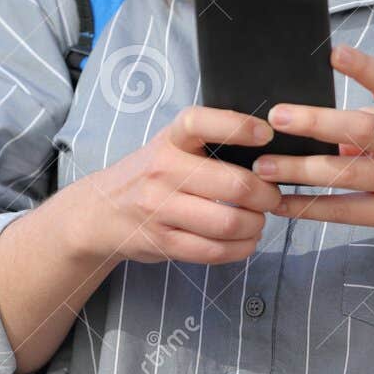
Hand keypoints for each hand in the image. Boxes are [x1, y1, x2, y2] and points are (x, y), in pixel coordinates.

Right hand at [72, 106, 281, 266]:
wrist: (101, 212)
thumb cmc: (149, 174)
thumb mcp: (169, 145)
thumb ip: (207, 142)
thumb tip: (266, 150)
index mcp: (169, 140)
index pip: (201, 123)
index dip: (238, 126)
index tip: (267, 135)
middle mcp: (163, 171)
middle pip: (234, 184)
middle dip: (266, 195)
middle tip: (272, 197)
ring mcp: (160, 209)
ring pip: (228, 222)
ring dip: (256, 225)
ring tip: (259, 220)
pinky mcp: (163, 243)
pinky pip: (213, 251)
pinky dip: (241, 248)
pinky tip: (246, 240)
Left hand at [252, 44, 373, 248]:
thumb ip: (367, 122)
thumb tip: (312, 127)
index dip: (364, 67)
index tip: (334, 51)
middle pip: (362, 130)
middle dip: (315, 122)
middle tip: (275, 116)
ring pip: (346, 174)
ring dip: (300, 170)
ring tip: (263, 166)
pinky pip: (345, 211)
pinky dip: (309, 208)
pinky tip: (280, 203)